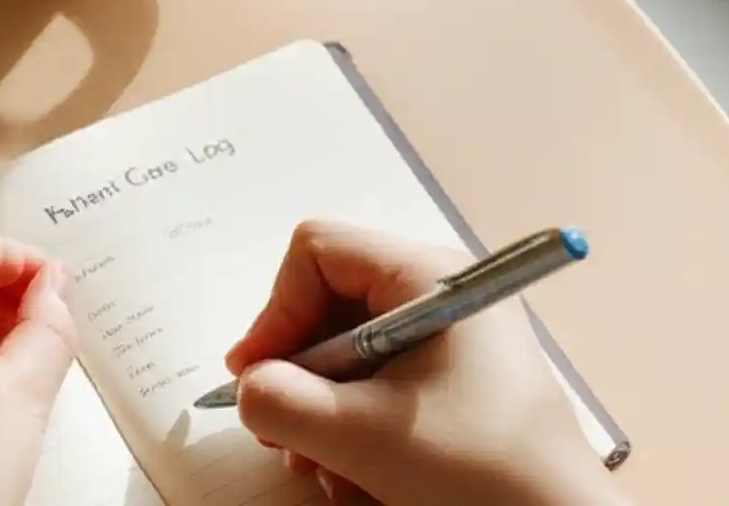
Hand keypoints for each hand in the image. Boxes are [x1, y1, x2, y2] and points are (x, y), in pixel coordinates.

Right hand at [225, 221, 628, 505]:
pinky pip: (377, 384)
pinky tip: (360, 477)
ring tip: (326, 469)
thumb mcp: (360, 437)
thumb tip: (249, 388)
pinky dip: (354, 429)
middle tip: (283, 433)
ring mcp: (449, 337)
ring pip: (346, 353)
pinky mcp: (453, 379)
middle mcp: (439, 293)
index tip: (257, 376)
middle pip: (327, 305)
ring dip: (321, 414)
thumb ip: (281, 402)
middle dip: (298, 376)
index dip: (277, 310)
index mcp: (428, 277)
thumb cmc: (479, 472)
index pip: (319, 252)